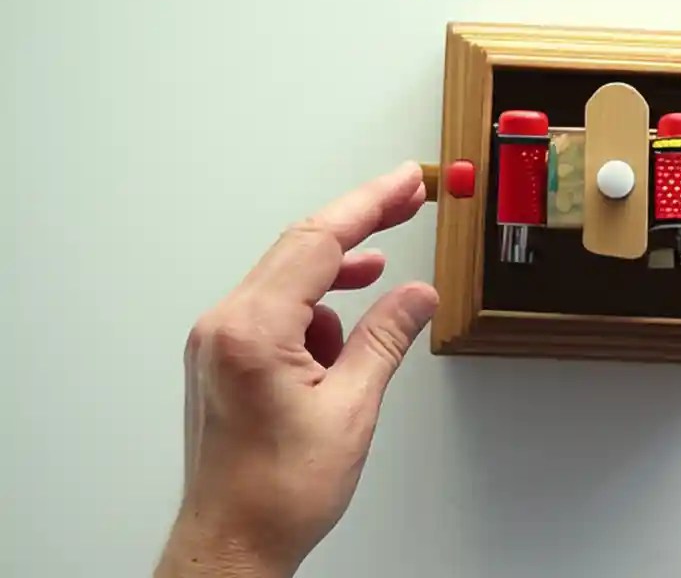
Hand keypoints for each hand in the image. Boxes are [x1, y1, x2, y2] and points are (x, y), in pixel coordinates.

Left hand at [156, 162, 437, 577]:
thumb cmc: (276, 493)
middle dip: (360, 226)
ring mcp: (220, 340)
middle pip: (300, 248)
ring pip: (290, 280)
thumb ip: (386, 339)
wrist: (232, 542)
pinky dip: (319, 313)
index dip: (369, 205)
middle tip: (408, 198)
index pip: (318, 243)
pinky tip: (345, 341)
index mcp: (251, 331)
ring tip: (384, 277)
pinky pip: (279, 311)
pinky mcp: (225, 357)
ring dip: (340, 277)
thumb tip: (416, 296)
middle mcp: (224, 325)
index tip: (405, 182)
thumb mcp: (352, 409)